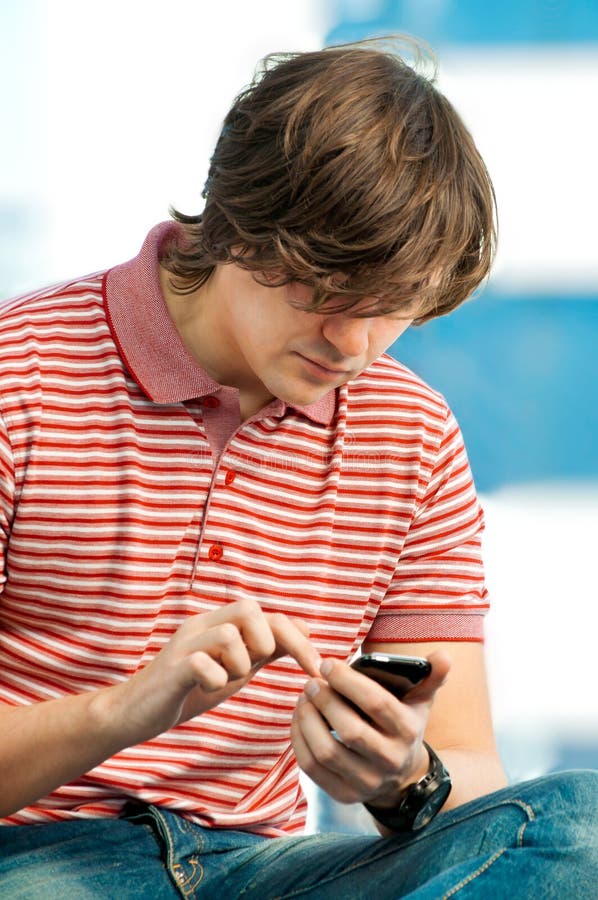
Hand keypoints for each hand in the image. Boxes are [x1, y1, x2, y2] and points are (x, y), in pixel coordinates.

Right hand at [99, 598, 321, 745]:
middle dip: (272, 641)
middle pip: (249, 609)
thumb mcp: (234, 668)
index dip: (297, 636)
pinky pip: (203, 664)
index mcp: (221, 624)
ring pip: (229, 635)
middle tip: (269, 670)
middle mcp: (203, 626)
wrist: (134, 712)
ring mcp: (185, 644)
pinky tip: (210, 689)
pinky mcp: (172, 669)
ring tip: (230, 680)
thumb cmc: (188, 689)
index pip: (267, 613)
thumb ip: (262, 650)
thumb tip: (302, 634)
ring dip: (241, 664)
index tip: (314, 665)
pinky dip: (216, 679)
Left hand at [291, 651, 449, 807]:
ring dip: (308, 721)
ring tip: (303, 698)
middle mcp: (389, 760)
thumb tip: (444, 655)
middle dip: (325, 701)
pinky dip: (299, 741)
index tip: (327, 664)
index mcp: (408, 731)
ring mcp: (366, 781)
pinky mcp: (344, 794)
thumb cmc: (404, 725)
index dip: (348, 681)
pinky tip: (300, 719)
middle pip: (350, 730)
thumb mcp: (420, 701)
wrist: (402, 776)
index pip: (376, 703)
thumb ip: (431, 676)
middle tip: (311, 682)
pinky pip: (313, 769)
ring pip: (327, 752)